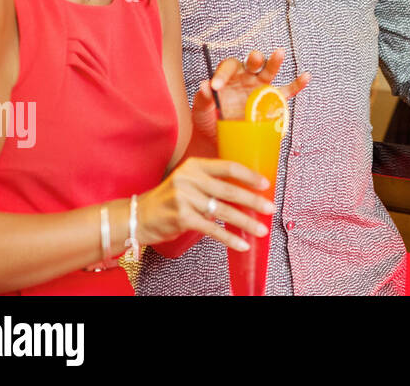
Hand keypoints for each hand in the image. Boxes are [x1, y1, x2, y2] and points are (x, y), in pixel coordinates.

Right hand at [138, 157, 273, 252]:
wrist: (138, 216)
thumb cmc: (169, 199)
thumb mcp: (188, 182)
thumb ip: (211, 183)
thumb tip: (245, 191)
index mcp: (194, 166)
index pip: (228, 167)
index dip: (249, 176)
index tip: (266, 184)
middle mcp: (189, 179)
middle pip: (229, 190)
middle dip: (253, 200)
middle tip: (270, 208)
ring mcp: (184, 198)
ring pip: (223, 211)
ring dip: (245, 221)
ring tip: (261, 229)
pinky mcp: (182, 218)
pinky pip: (212, 229)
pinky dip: (229, 238)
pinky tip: (242, 244)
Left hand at [191, 50, 310, 141]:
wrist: (221, 139)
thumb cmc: (208, 122)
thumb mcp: (201, 111)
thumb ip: (203, 99)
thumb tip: (204, 85)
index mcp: (228, 77)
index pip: (228, 67)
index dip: (223, 74)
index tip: (216, 87)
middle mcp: (246, 78)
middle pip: (252, 63)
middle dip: (254, 59)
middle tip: (254, 58)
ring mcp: (260, 88)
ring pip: (269, 72)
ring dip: (274, 62)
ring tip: (279, 53)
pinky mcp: (272, 101)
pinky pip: (287, 91)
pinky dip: (297, 84)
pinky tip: (305, 76)